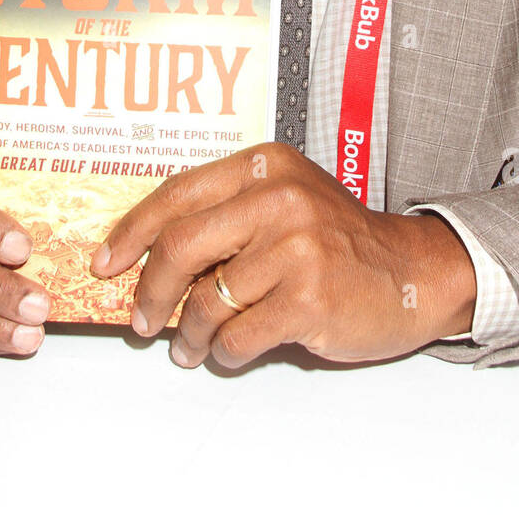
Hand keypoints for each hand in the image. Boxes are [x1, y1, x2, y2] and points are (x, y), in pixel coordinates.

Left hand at [91, 142, 475, 368]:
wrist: (413, 272)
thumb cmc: (339, 242)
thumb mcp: (285, 201)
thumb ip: (227, 214)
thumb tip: (147, 255)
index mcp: (264, 166)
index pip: (177, 194)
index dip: (131, 232)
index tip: (105, 263)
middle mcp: (278, 199)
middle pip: (179, 247)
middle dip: (148, 291)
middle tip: (141, 320)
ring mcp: (296, 248)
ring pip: (206, 301)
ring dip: (188, 334)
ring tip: (189, 347)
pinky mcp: (309, 298)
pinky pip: (238, 336)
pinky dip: (225, 352)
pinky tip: (231, 351)